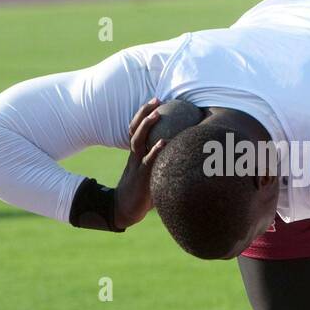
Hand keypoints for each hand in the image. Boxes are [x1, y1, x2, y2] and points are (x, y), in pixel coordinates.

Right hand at [114, 98, 165, 229]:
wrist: (125, 210)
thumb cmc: (142, 192)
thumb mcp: (150, 174)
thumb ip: (161, 163)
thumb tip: (184, 154)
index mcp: (136, 154)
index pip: (136, 129)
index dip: (144, 114)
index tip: (156, 101)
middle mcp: (135, 156)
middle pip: (134, 128)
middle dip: (144, 112)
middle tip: (156, 99)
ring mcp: (136, 165)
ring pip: (137, 141)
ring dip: (146, 126)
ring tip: (157, 114)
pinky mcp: (141, 177)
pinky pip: (148, 161)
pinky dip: (155, 150)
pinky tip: (165, 142)